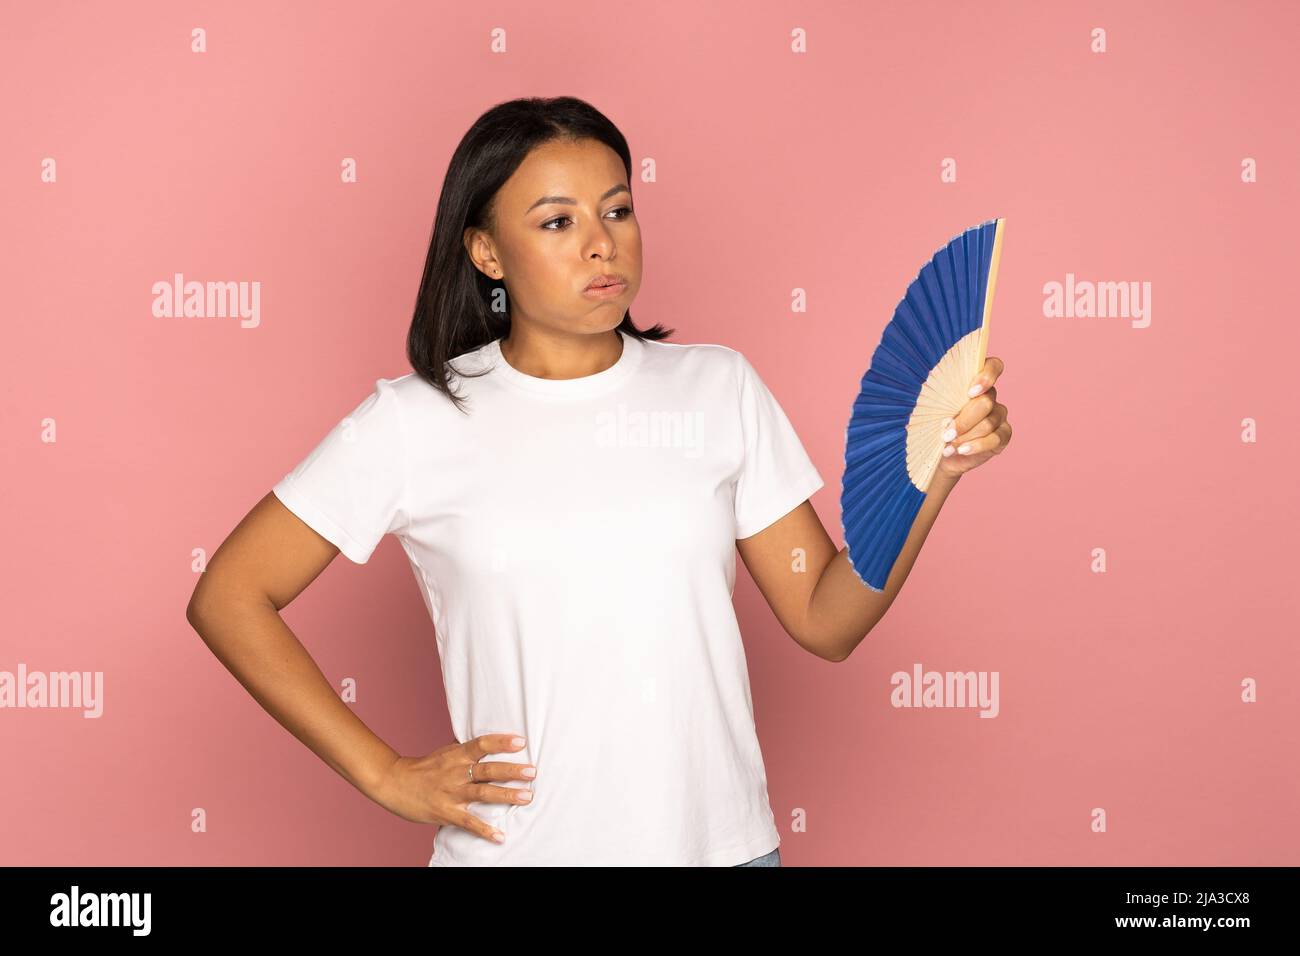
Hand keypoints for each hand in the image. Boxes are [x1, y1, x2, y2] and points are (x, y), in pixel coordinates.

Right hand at [369, 734, 534, 843]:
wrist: (393, 782)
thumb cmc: (423, 768)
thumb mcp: (444, 753)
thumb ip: (465, 749)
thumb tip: (488, 742)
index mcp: (456, 755)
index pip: (481, 744)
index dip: (501, 742)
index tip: (521, 741)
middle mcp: (456, 772)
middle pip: (488, 769)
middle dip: (512, 771)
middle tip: (532, 771)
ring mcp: (451, 793)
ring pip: (482, 793)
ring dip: (506, 795)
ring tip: (527, 797)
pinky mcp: (445, 812)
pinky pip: (468, 822)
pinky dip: (484, 830)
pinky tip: (500, 836)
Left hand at [935, 356, 1011, 478]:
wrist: (938, 453)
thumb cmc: (932, 426)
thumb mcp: (931, 409)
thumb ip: (940, 398)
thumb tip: (935, 395)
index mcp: (973, 382)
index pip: (993, 366)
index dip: (987, 376)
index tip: (971, 392)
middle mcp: (990, 396)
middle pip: (986, 402)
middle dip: (964, 420)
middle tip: (946, 432)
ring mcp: (998, 415)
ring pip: (988, 423)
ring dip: (965, 436)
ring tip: (948, 444)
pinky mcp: (1002, 435)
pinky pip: (995, 438)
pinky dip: (976, 445)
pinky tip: (961, 450)